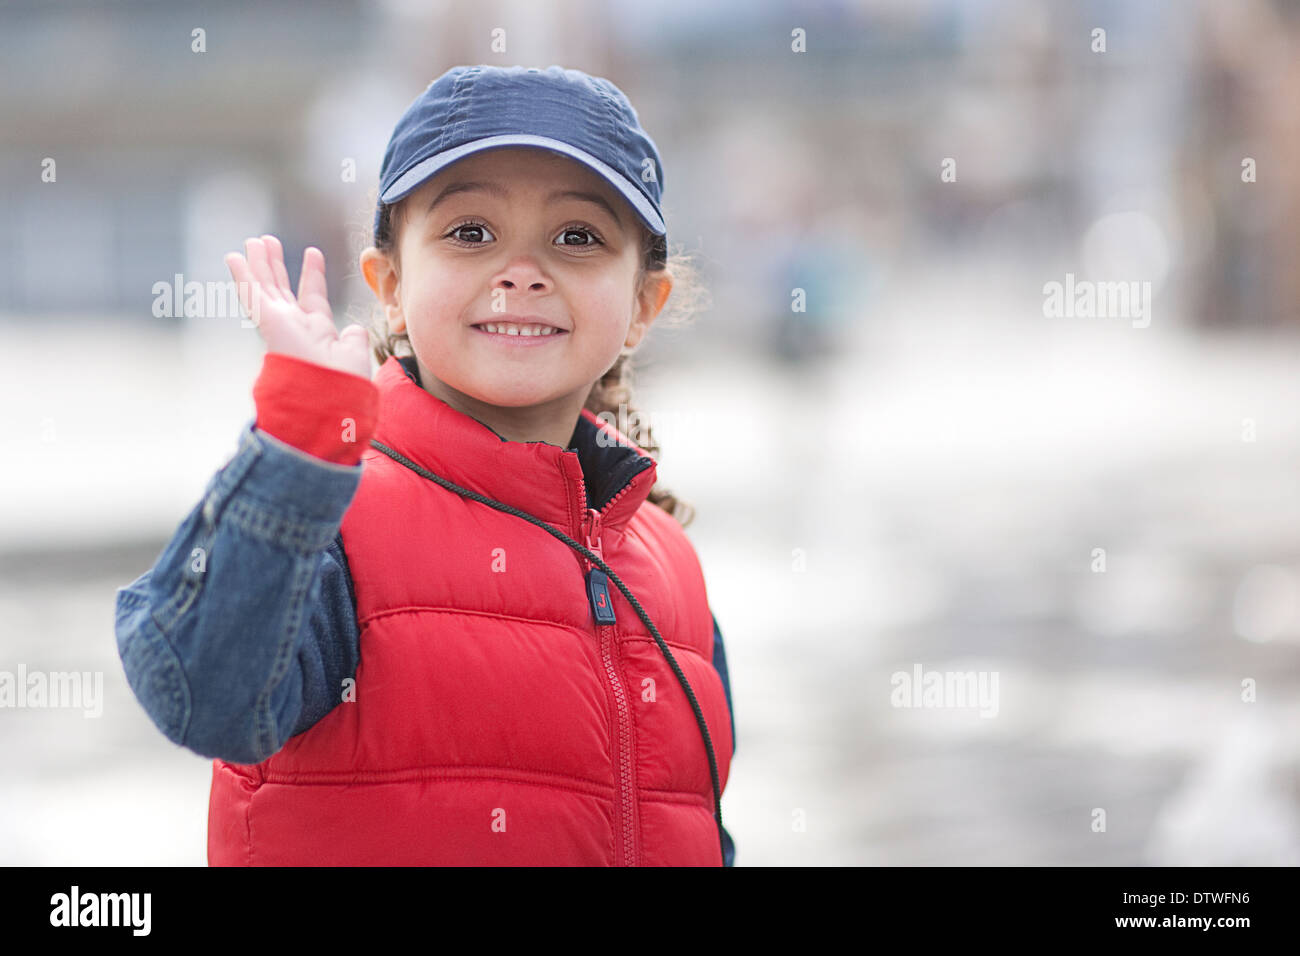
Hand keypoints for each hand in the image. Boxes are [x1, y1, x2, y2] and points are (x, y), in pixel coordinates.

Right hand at [225, 235, 370, 379]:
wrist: (329, 397)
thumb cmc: (344, 383)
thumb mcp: (355, 353)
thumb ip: (354, 339)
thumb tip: (354, 330)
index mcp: (318, 333)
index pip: (312, 297)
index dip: (312, 274)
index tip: (313, 252)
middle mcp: (296, 327)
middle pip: (282, 289)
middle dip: (276, 265)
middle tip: (269, 241)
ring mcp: (280, 324)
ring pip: (265, 287)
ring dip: (259, 263)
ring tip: (256, 240)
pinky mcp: (268, 322)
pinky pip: (251, 294)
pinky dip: (242, 275)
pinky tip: (234, 256)